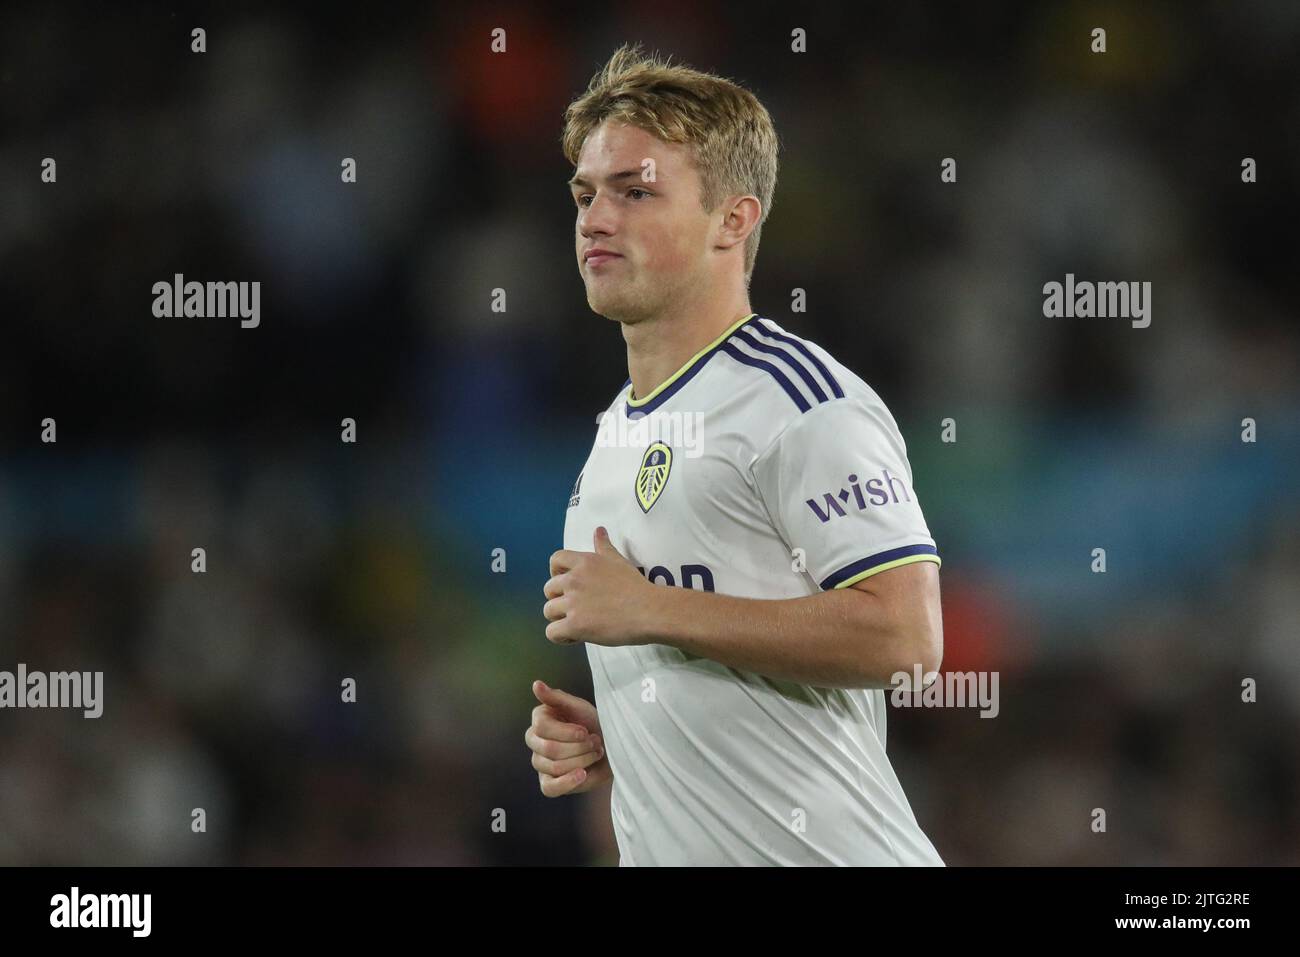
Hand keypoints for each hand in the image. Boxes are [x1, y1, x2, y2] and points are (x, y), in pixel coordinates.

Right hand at [526, 680, 611, 796]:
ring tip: (595, 753)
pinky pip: (550, 788)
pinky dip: (568, 782)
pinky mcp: (548, 783)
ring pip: (554, 767)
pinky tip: (583, 774)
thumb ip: (556, 697)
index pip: (542, 726)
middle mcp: (535, 741)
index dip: (567, 731)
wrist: (610, 746)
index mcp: (539, 720)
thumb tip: (536, 684)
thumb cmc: (593, 723)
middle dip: (578, 747)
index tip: (586, 731)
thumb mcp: (579, 707)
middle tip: (595, 742)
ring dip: (582, 760)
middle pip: (549, 749)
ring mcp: (540, 763)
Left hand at [543, 526, 652, 646]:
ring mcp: (573, 603)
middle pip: (548, 589)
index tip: (567, 583)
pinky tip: (576, 636)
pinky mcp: (575, 625)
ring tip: (577, 623)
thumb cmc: (635, 586)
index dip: (556, 572)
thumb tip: (599, 530)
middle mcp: (574, 580)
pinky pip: (552, 632)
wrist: (648, 610)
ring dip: (560, 618)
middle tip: (577, 607)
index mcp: (584, 562)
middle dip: (559, 598)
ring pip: (548, 611)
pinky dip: (561, 636)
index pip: (555, 560)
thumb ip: (604, 546)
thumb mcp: (618, 560)